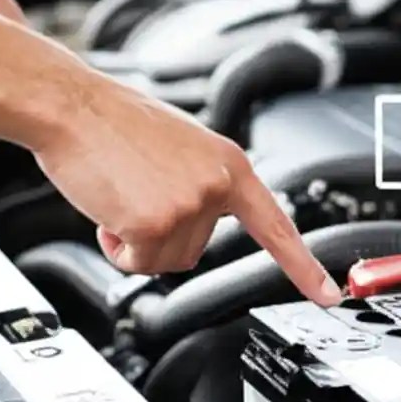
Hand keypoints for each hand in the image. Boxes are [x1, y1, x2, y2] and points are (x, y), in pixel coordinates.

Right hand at [33, 75, 342, 306]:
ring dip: (136, 241)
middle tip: (135, 193)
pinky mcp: (155, 223)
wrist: (71, 106)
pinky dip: (116, 246)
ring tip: (121, 194)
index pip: (277, 226)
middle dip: (159, 235)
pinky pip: (136, 261)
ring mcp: (189, 206)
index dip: (304, 266)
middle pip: (195, 251)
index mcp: (230, 165)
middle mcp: (217, 186)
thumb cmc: (113, 124)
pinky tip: (108, 208)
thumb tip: (201, 218)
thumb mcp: (179, 147)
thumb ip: (203, 183)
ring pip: (165, 261)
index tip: (329, 295)